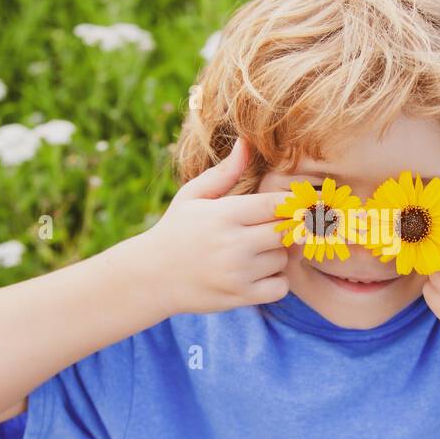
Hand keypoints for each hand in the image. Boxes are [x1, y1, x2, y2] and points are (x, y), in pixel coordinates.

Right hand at [136, 137, 289, 314]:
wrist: (150, 277)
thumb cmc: (175, 230)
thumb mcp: (193, 196)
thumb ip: (224, 172)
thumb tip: (246, 142)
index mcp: (225, 214)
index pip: (278, 204)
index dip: (289, 204)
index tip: (286, 206)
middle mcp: (233, 243)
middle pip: (286, 231)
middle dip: (284, 229)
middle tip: (270, 228)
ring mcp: (238, 272)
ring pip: (283, 259)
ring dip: (278, 255)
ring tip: (256, 251)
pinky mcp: (240, 296)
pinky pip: (280, 287)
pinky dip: (276, 282)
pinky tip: (259, 273)